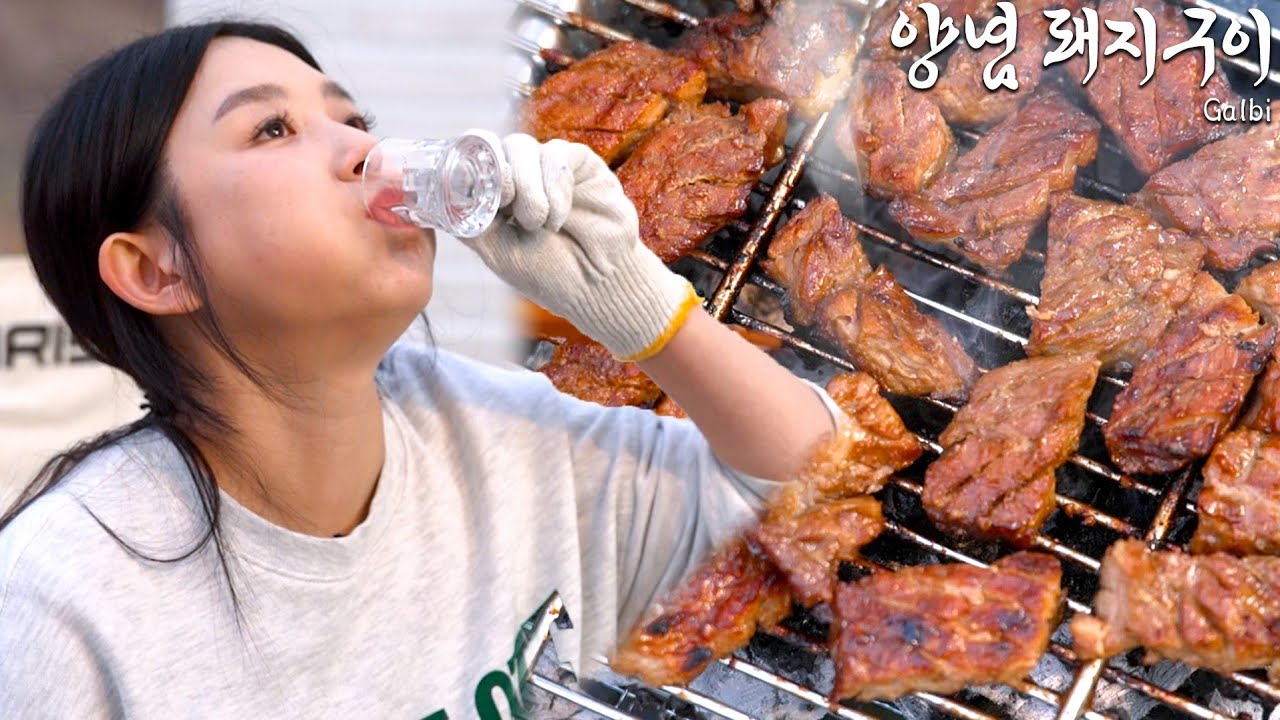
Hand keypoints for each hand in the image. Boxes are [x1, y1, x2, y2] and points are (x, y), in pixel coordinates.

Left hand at [461, 132, 699, 360]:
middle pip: (493, 147)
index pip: (471, 160)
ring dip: (528, 187)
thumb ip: (471, 222)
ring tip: (539, 223)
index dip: (471, 171)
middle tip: (510, 209)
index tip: (485, 201)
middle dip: (500, 178)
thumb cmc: (548, 272)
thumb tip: (447, 196)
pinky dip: (555, 185)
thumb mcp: (497, 252)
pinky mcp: (579, 162)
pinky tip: (558, 216)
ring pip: (522, 146)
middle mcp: (518, 174)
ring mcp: (546, 166)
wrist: (597, 285)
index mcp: (493, 193)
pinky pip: (557, 154)